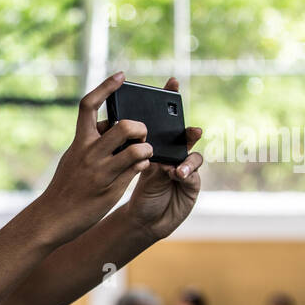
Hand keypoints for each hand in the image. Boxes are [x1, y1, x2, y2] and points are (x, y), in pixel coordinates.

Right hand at [37, 72, 157, 240]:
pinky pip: (137, 168)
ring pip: (136, 148)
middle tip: (140, 135)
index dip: (106, 87)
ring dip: (146, 148)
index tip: (121, 76)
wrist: (54, 216)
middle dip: (139, 126)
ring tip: (144, 153)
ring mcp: (102, 171)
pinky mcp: (112, 188)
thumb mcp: (72, 158)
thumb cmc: (66, 186)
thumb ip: (90, 142)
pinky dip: (143, 164)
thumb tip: (111, 126)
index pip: (89, 105)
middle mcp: (89, 153)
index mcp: (78, 142)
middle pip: (123, 125)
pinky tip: (139, 167)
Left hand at [118, 78, 204, 240]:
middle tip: (189, 127)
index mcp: (155, 147)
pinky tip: (179, 174)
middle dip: (185, 129)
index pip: (163, 121)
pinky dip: (187, 173)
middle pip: (182, 135)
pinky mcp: (191, 188)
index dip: (168, 101)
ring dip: (187, 154)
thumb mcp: (121, 169)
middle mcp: (173, 155)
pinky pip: (194, 176)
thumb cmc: (136, 194)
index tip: (171, 82)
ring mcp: (184, 170)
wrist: (141, 222)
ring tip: (180, 159)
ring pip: (191, 155)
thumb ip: (122, 149)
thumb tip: (110, 125)